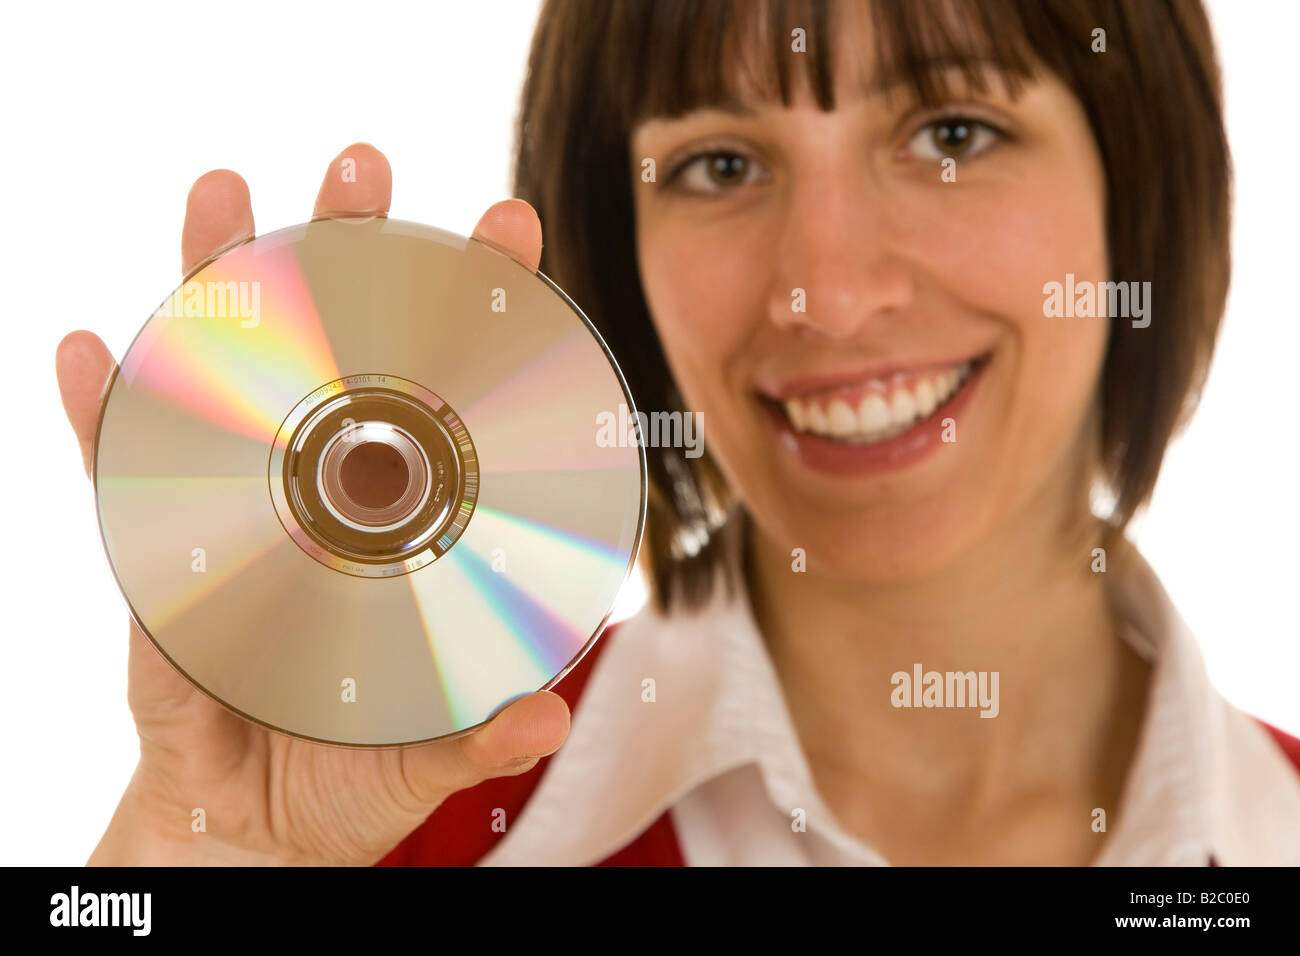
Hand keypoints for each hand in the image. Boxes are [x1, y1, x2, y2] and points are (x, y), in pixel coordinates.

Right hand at [56, 143, 566, 865]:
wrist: (255, 829)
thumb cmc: (346, 773)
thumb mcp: (426, 754)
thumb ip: (483, 728)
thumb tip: (548, 711)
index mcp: (393, 525)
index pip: (438, 397)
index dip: (471, 315)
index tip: (508, 233)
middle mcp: (314, 499)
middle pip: (327, 354)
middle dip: (344, 253)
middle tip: (364, 167)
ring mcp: (231, 514)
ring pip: (220, 382)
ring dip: (215, 290)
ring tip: (223, 197)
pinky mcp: (153, 557)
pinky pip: (120, 476)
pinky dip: (102, 414)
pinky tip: (90, 352)